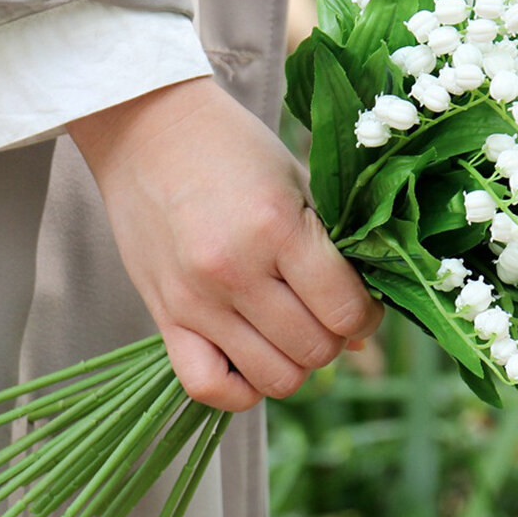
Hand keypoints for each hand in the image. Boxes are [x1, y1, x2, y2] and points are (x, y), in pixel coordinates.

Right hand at [67, 77, 382, 410]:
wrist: (149, 128)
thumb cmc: (235, 149)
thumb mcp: (299, 185)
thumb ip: (334, 253)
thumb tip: (361, 332)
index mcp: (277, 229)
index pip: (345, 310)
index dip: (367, 314)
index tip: (363, 304)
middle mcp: (235, 272)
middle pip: (314, 349)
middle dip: (337, 337)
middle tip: (328, 312)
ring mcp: (195, 300)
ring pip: (274, 379)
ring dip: (297, 362)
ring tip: (294, 330)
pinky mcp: (164, 316)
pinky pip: (208, 388)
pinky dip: (241, 389)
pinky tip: (253, 356)